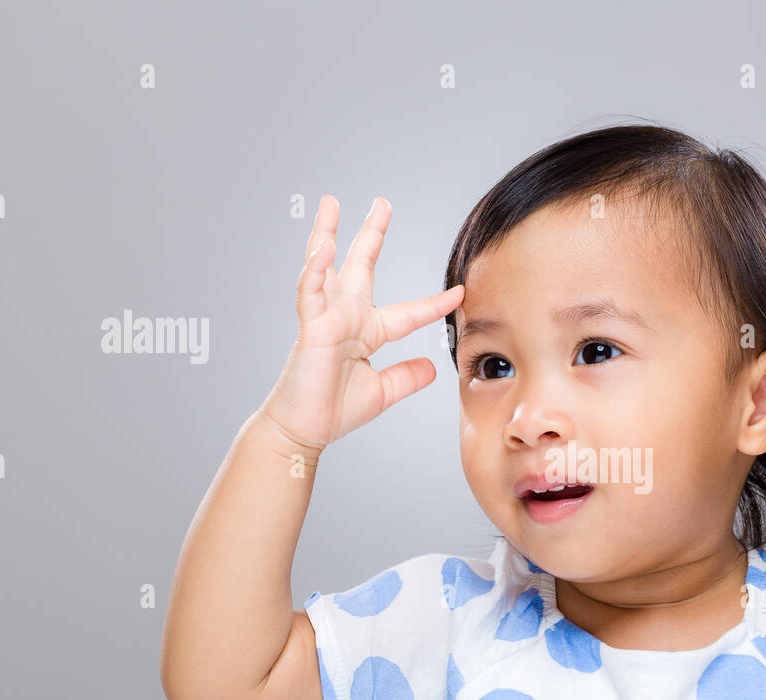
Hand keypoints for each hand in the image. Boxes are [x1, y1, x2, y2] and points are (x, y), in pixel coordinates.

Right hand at [260, 194, 464, 450]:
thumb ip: (407, 377)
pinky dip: (315, 269)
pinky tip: (321, 246)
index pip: (409, 313)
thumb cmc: (334, 412)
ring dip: (328, 234)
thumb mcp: (384, 392)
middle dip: (371, 234)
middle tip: (382, 203)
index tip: (460, 292)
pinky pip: (311, 292)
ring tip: (332, 203)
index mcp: (367, 332)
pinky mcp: (310, 327)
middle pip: (361, 267)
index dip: (435, 303)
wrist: (305, 431)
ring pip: (327, 267)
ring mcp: (327, 319)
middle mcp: (347, 318)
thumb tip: (432, 368)